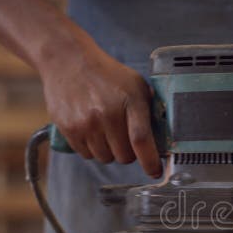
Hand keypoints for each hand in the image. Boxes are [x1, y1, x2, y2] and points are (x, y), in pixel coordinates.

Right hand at [39, 46, 162, 177]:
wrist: (68, 60)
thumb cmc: (107, 74)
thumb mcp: (135, 84)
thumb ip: (150, 108)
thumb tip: (164, 136)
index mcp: (130, 101)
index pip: (142, 140)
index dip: (150, 161)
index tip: (155, 171)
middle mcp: (107, 114)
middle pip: (124, 156)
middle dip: (129, 153)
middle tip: (125, 138)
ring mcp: (86, 123)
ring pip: (106, 158)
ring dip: (110, 151)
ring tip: (107, 131)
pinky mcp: (69, 129)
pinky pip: (87, 155)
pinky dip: (92, 149)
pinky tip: (92, 131)